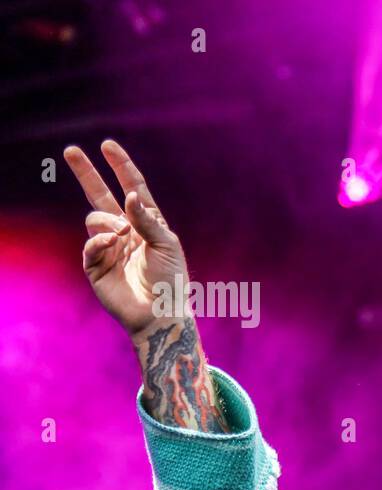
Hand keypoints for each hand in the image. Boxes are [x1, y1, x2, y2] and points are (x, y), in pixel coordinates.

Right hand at [63, 139, 188, 337]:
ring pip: (95, 218)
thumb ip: (147, 219)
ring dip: (108, 221)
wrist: (160, 312)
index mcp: (147, 223)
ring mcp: (109, 247)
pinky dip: (100, 240)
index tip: (107, 145)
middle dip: (87, 173)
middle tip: (71, 150)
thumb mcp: (166, 243)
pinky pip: (91, 243)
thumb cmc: (171, 279)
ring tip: (123, 235)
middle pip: (101, 196)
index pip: (132, 188)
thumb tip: (129, 195)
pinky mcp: (96, 264)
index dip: (121, 167)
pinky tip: (112, 243)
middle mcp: (126, 232)